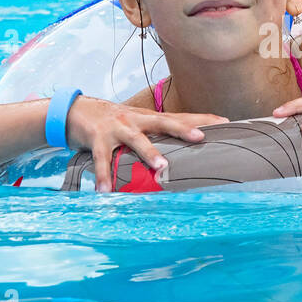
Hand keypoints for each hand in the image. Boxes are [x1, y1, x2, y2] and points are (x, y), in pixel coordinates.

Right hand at [65, 97, 226, 192]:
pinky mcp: (97, 138)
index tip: (225, 122)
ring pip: (136, 139)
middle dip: (182, 128)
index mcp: (149, 118)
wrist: (75, 109)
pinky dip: (103, 176)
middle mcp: (136, 119)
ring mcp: (117, 128)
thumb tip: (183, 151)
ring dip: (149, 153)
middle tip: (200, 137)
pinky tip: (106, 191)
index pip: (180, 116)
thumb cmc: (113, 121)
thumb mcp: (138, 124)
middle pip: (163, 121)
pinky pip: (101, 159)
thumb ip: (157, 136)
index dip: (202, 118)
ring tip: (161, 167)